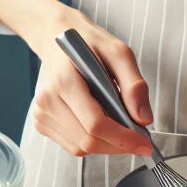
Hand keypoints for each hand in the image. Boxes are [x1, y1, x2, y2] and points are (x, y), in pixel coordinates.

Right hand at [29, 6, 152, 156]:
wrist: (57, 37)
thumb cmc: (88, 44)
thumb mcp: (119, 53)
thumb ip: (134, 85)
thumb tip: (144, 119)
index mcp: (64, 81)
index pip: (96, 124)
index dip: (123, 139)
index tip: (144, 144)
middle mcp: (48, 100)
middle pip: (89, 142)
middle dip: (118, 145)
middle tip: (137, 139)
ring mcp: (42, 114)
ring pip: (81, 148)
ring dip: (106, 145)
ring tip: (118, 127)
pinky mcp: (42, 123)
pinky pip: (73, 146)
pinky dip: (92, 142)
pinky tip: (99, 125)